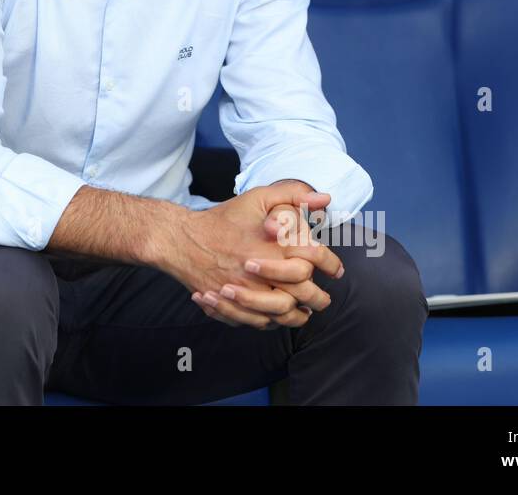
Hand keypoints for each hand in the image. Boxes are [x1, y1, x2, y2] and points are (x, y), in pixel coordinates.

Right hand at [156, 182, 342, 329]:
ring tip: (304, 311)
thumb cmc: (223, 218)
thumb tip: (324, 199)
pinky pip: (259, 322)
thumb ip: (292, 194)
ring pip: (283, 314)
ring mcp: (247, 291)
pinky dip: (272, 322)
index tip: (336, 270)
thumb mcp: (257, 198)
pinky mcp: (232, 305)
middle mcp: (263, 271)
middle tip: (323, 298)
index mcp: (273, 245)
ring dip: (298, 316)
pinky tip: (277, 316)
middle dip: (319, 298)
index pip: (315, 258)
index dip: (330, 264)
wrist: (182, 239)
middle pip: (305, 294)